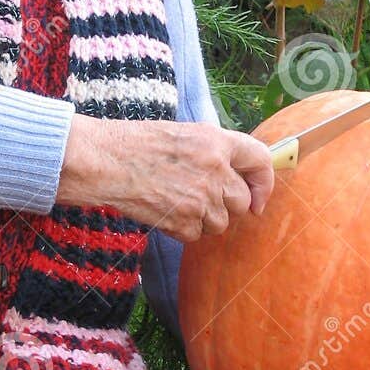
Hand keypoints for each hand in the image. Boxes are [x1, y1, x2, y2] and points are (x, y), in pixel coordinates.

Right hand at [56, 115, 274, 241]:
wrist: (105, 162)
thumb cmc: (136, 144)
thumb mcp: (183, 134)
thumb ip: (213, 152)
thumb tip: (236, 176)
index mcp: (216, 142)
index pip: (261, 160)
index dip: (264, 183)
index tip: (258, 198)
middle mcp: (215, 169)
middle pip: (241, 201)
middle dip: (226, 205)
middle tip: (200, 198)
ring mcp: (201, 198)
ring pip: (220, 223)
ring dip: (203, 219)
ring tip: (175, 200)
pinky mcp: (184, 221)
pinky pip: (197, 235)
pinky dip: (183, 230)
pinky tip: (164, 211)